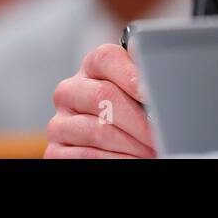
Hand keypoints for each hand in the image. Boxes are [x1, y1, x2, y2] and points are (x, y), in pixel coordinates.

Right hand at [45, 43, 156, 157]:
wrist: (113, 142)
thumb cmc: (130, 110)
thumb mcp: (134, 89)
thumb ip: (142, 75)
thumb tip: (159, 74)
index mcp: (91, 67)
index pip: (105, 58)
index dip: (132, 75)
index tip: (152, 93)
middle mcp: (70, 91)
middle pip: (102, 95)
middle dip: (137, 118)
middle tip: (161, 131)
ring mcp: (60, 122)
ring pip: (98, 130)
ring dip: (132, 144)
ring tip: (153, 148)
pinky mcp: (56, 151)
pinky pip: (88, 156)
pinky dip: (118, 159)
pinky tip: (134, 159)